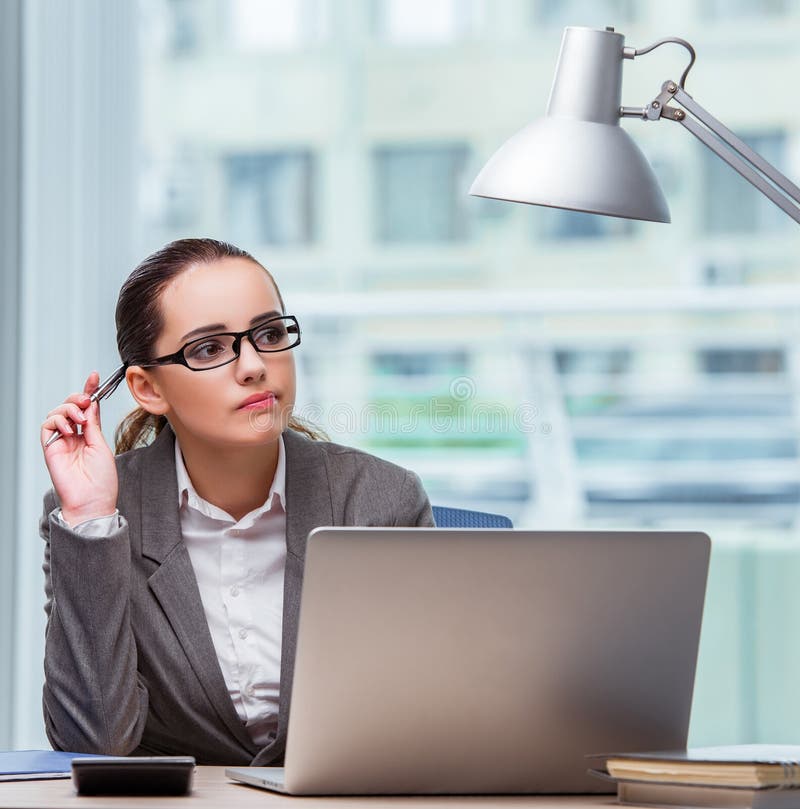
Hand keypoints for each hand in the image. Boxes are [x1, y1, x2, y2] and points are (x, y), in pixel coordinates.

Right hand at [41, 372, 118, 525]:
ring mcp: (62, 442)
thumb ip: (93, 424)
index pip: (87, 408)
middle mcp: (75, 436)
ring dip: (69, 410)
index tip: (94, 376)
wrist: (92, 501)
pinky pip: (47, 426)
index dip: (89, 391)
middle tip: (86, 401)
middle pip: (69, 407)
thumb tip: (92, 404)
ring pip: (57, 413)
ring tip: (80, 420)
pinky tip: (69, 429)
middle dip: (77, 398)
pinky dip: (58, 421)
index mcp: (90, 435)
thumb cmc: (101, 481)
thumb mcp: (102, 446)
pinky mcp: (50, 448)